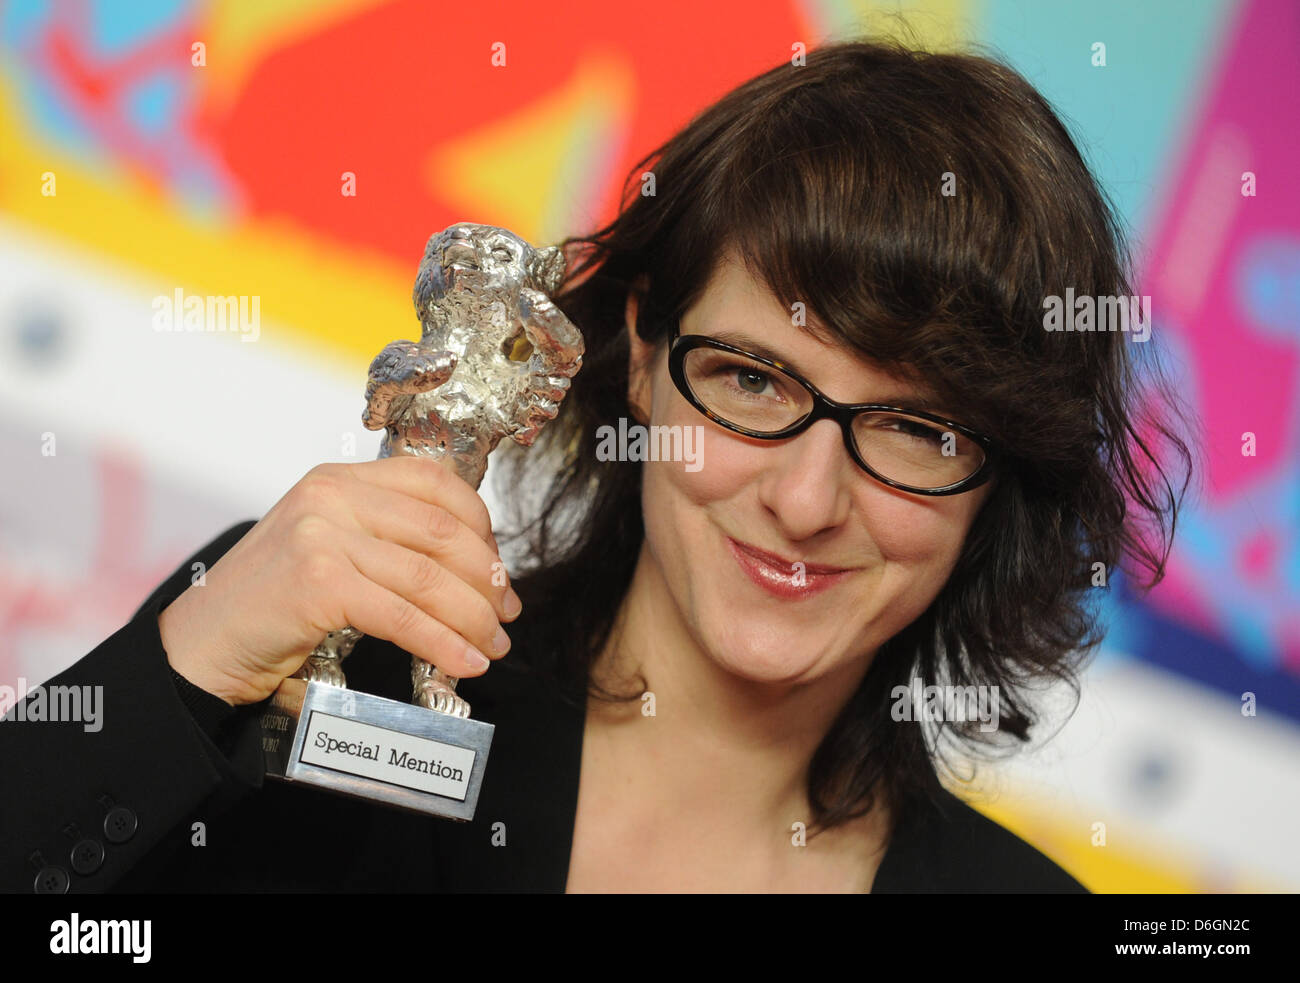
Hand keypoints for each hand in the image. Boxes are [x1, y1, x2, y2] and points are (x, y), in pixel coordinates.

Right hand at [158, 457, 520, 705]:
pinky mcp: (318, 583)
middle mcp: (332, 495)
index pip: (437, 483)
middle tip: (507, 616)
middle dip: (488, 580)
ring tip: (494, 647)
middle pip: (443, 532)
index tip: (498, 571)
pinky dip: (444, 643)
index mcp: (341, 479)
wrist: (199, 645)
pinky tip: (466, 663)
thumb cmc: (271, 604)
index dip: (482, 528)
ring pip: (429, 578)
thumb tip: (476, 568)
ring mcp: (322, 535)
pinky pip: (403, 617)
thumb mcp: (329, 547)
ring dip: (474, 618)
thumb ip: (387, 539)